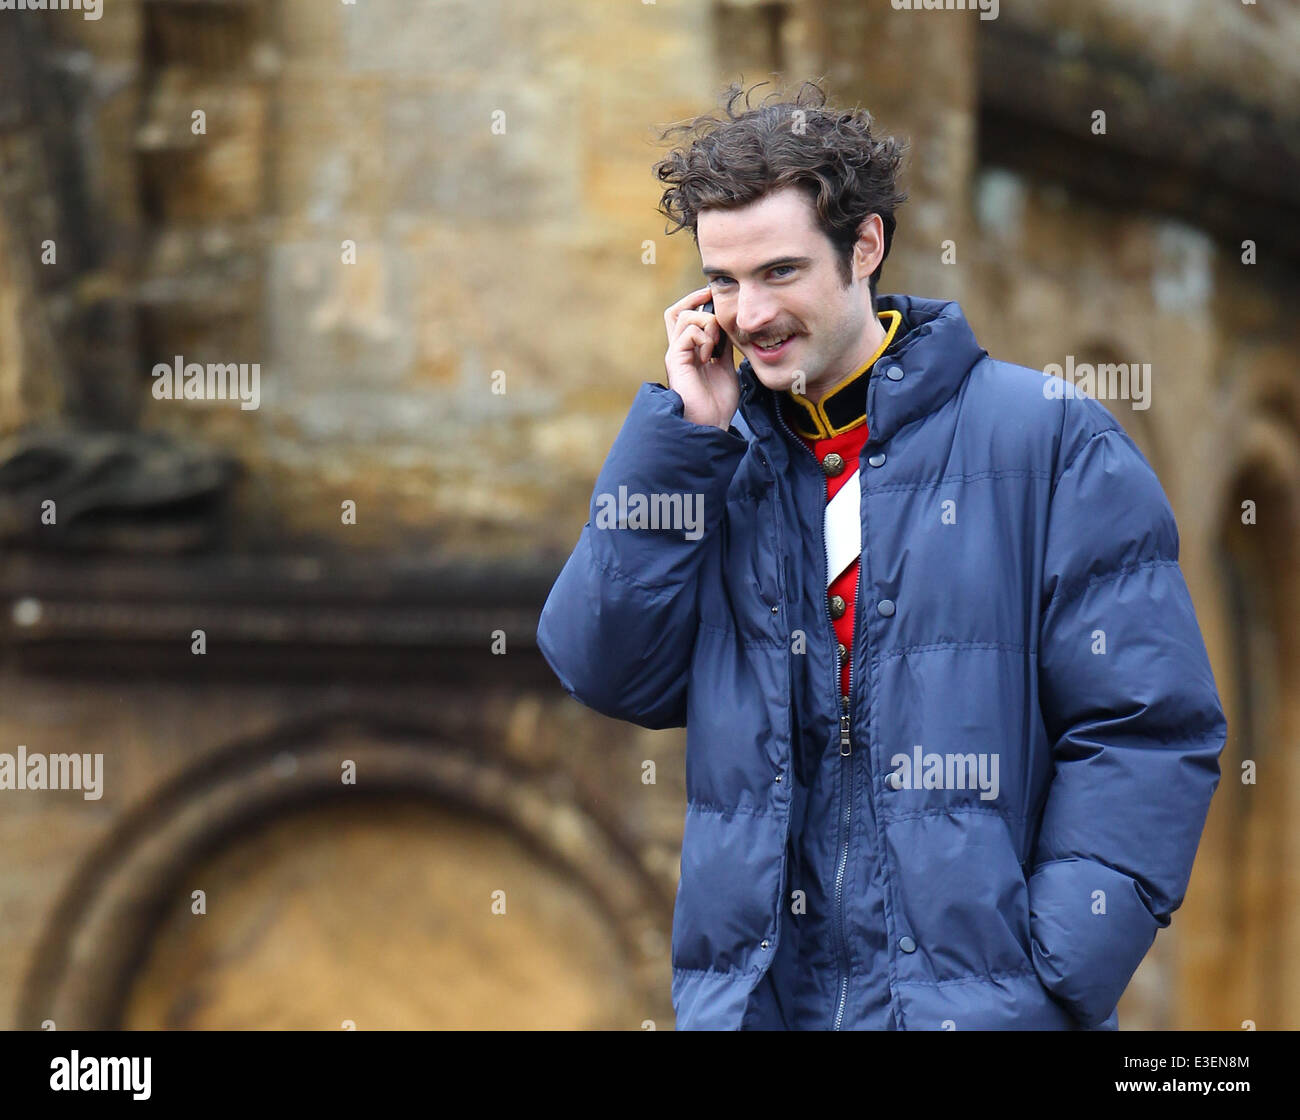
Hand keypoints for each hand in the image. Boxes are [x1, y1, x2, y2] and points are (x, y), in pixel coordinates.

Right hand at [663, 287, 738, 429]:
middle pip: (676, 311)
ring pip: (684, 316)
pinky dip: (704, 338)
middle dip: (696, 300)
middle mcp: (679, 350)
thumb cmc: (717, 403)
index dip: (699, 303)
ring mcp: (676, 354)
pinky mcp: (675, 360)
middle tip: (713, 302)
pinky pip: (687, 333)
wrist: (711, 424)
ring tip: (715, 347)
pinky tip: (710, 357)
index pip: (686, 317)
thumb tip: (728, 328)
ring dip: (707, 324)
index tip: (716, 299)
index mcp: (690, 351)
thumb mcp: (726, 367)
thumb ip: (724, 348)